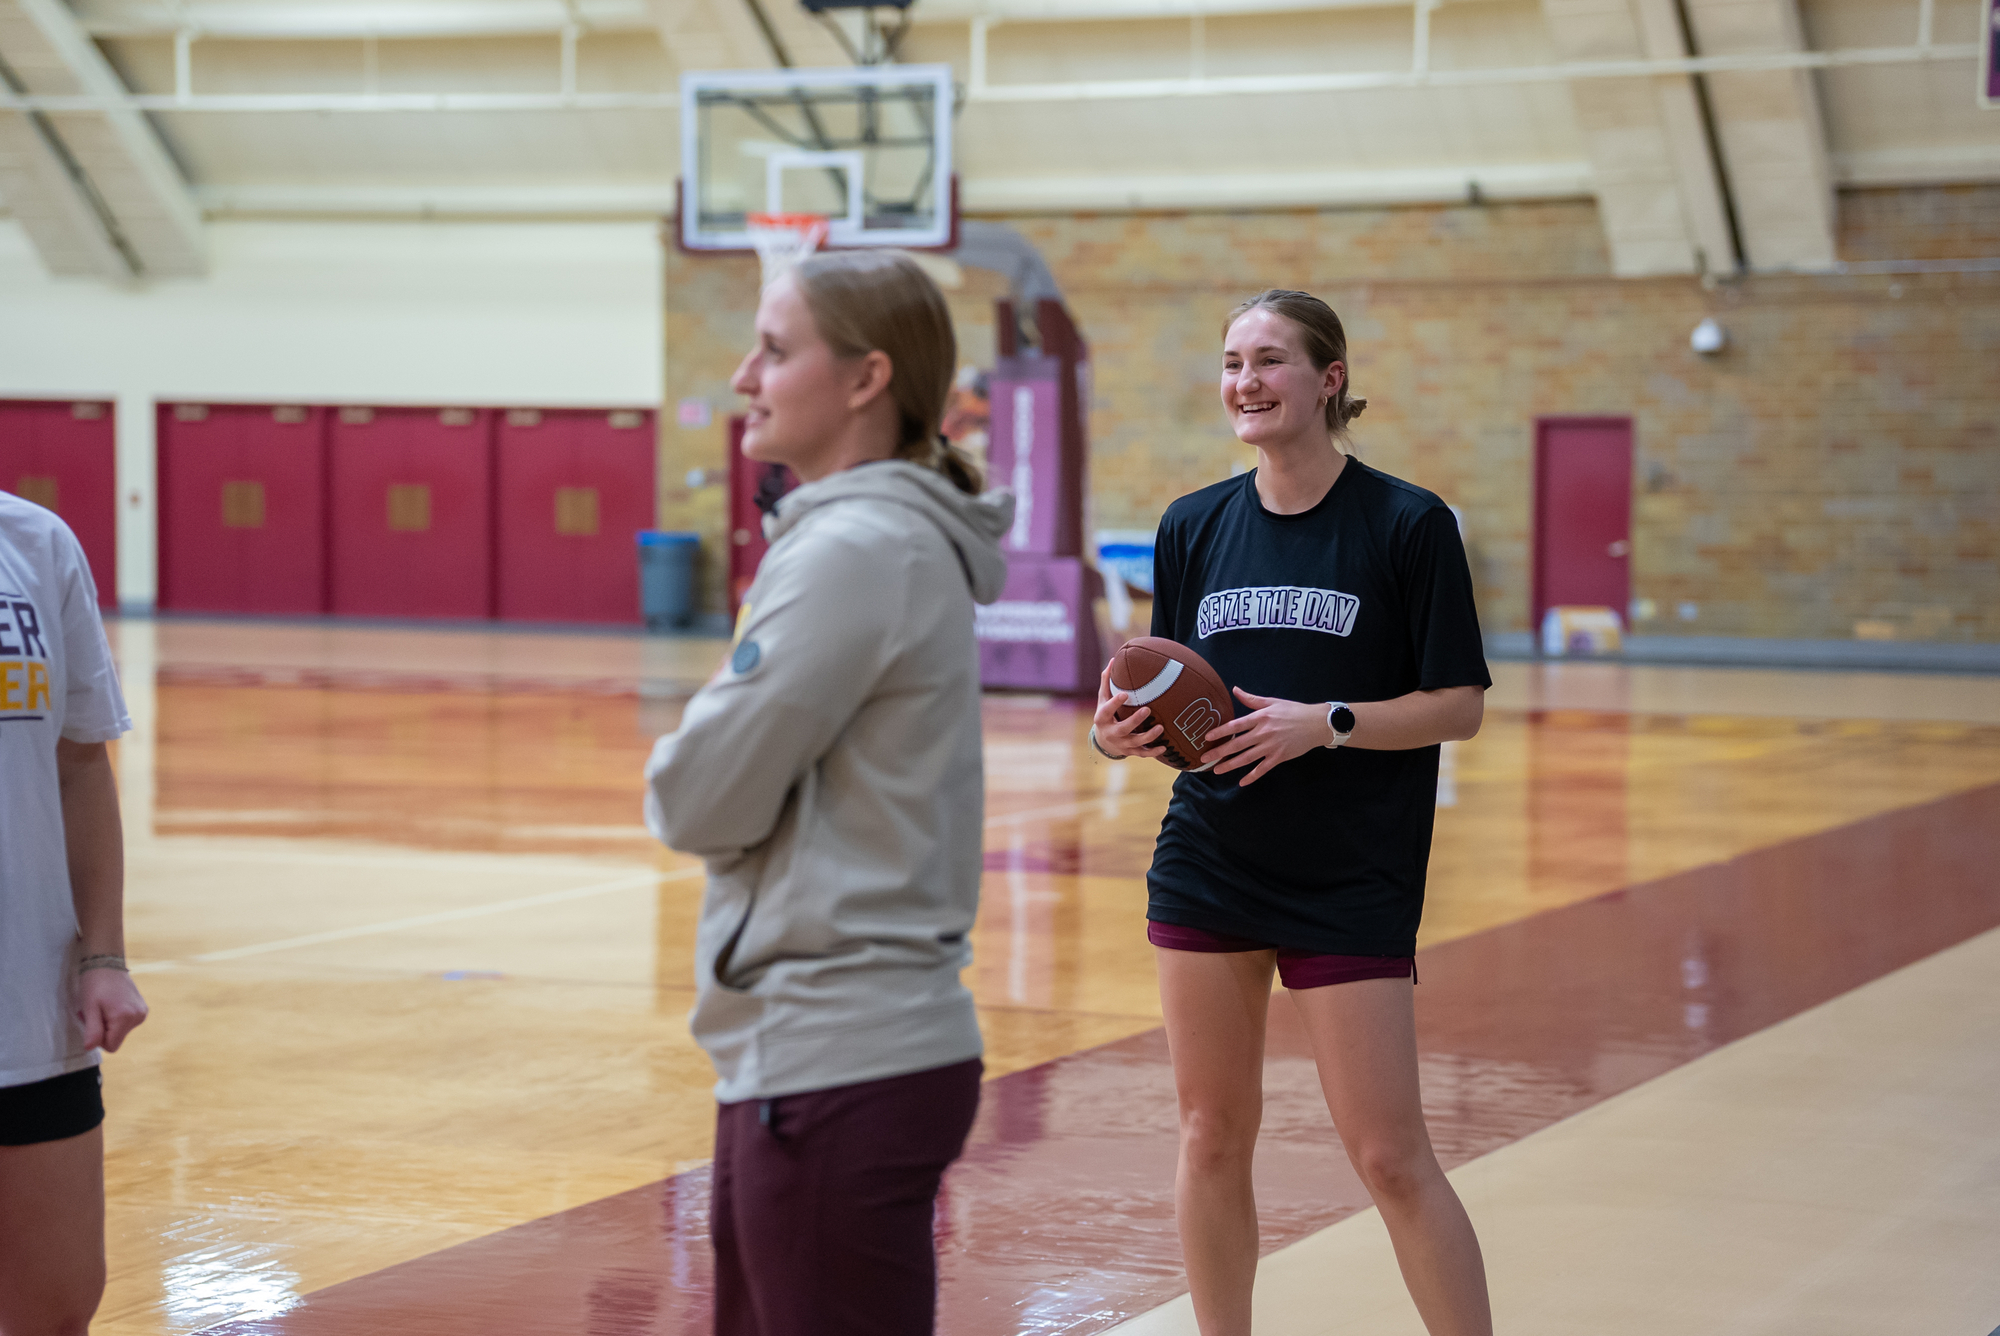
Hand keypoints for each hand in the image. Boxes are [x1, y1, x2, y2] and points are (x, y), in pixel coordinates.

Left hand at [77, 968, 147, 1051]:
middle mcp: (138, 1017)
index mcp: (125, 1018)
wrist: (107, 963)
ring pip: (121, 1032)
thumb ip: (92, 1030)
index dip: (98, 1038)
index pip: (111, 1046)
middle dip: (103, 1030)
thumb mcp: (90, 1008)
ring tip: (103, 1007)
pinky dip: (117, 1018)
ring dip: (109, 1024)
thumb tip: (90, 1048)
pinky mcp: (143, 1009)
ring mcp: (142, 1013)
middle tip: (95, 1012)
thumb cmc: (95, 985)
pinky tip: (111, 1005)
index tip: (92, 1021)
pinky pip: (127, 1023)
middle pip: (116, 1039)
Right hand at [1090, 662, 1166, 759]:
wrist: (1103, 740)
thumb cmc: (1106, 713)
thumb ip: (1107, 681)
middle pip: (1123, 729)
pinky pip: (1143, 754)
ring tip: (1161, 727)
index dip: (1115, 703)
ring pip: (1135, 743)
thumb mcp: (1102, 698)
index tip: (1125, 694)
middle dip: (1135, 721)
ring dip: (1148, 737)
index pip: (1107, 711)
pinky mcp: (1131, 752)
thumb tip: (1114, 660)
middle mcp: (1111, 733)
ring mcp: (1121, 744)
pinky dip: (1153, 752)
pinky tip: (1164, 747)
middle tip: (1147, 709)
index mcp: (1102, 718)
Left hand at [1201, 687, 1332, 785]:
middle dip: (1220, 752)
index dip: (1221, 732)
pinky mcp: (1280, 757)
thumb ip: (1252, 699)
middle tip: (1204, 758)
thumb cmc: (1294, 711)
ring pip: (1247, 758)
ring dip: (1230, 765)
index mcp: (1261, 717)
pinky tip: (1241, 782)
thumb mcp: (1272, 702)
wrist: (1317, 723)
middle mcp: (1264, 732)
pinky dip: (1252, 776)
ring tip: (1216, 770)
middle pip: (1238, 744)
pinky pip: (1263, 768)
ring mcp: (1271, 746)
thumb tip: (1235, 690)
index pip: (1236, 725)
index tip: (1207, 737)